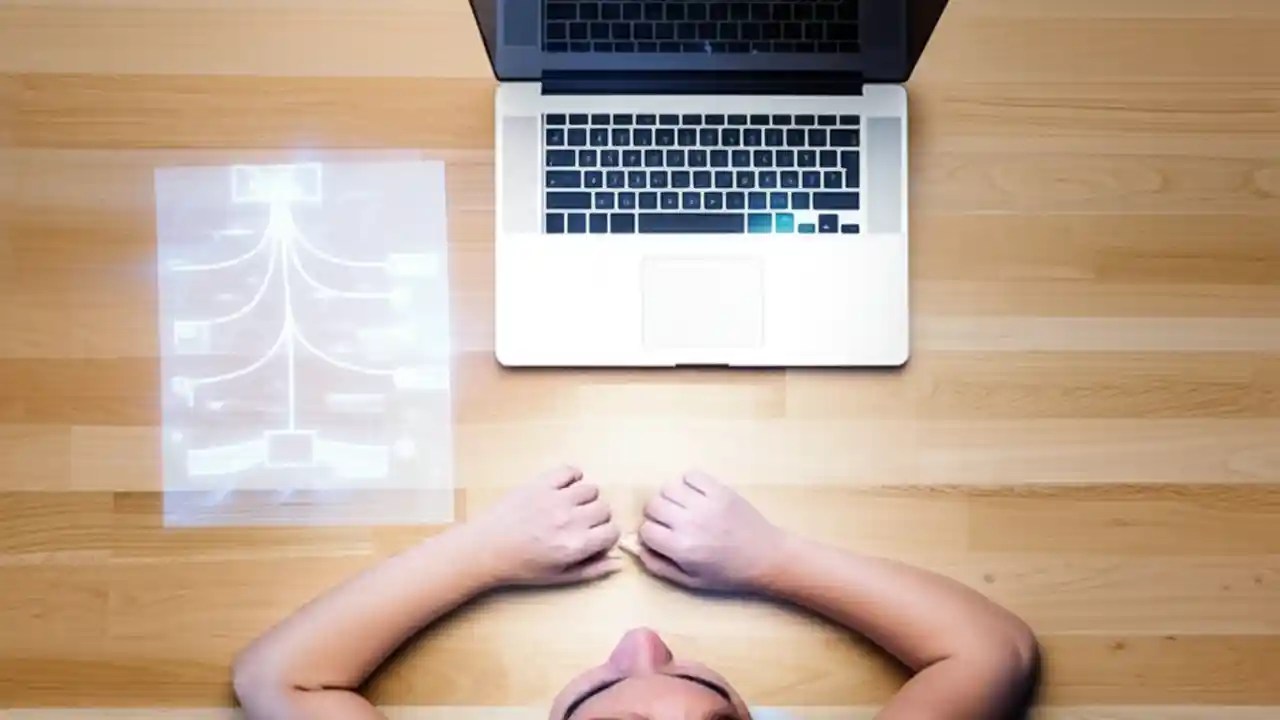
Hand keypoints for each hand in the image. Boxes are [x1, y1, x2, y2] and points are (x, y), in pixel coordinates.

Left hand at [466, 466, 621, 586]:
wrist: (487, 547)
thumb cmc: (522, 566)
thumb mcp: (559, 576)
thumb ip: (591, 570)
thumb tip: (619, 561)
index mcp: (576, 545)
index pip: (613, 532)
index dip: (606, 536)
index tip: (594, 538)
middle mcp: (571, 519)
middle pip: (604, 509)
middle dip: (598, 518)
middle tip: (580, 524)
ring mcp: (556, 498)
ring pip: (591, 489)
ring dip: (586, 498)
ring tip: (570, 507)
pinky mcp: (541, 483)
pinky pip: (570, 470)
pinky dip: (573, 477)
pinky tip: (564, 489)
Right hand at [634, 471, 788, 591]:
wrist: (766, 556)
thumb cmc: (727, 574)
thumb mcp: (691, 581)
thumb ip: (660, 566)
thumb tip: (637, 548)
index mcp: (681, 548)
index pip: (646, 529)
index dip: (650, 534)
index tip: (660, 538)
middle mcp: (689, 523)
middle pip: (653, 505)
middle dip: (656, 515)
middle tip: (670, 522)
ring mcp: (706, 503)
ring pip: (668, 487)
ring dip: (670, 497)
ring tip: (682, 507)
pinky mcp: (720, 490)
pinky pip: (691, 475)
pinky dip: (688, 483)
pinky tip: (695, 496)